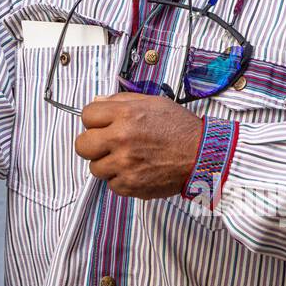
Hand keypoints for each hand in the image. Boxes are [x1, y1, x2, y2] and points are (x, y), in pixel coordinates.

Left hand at [75, 93, 204, 198]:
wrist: (203, 155)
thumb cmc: (181, 129)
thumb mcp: (152, 103)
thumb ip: (121, 101)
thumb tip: (98, 102)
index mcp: (125, 115)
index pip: (87, 115)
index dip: (94, 120)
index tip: (101, 124)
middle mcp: (121, 139)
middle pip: (82, 145)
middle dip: (92, 144)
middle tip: (106, 144)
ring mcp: (125, 164)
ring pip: (94, 168)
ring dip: (106, 164)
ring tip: (125, 158)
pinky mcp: (131, 185)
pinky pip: (111, 185)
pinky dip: (120, 180)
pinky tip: (135, 170)